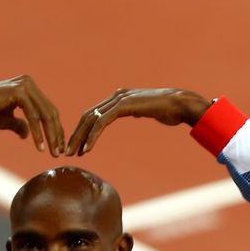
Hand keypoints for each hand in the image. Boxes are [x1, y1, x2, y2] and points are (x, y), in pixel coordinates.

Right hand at [0, 75, 63, 154]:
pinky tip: (40, 147)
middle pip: (50, 113)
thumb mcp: (7, 120)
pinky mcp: (18, 92)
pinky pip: (33, 116)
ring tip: (53, 153)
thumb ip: (21, 124)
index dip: (56, 130)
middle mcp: (29, 83)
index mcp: (28, 88)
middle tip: (60, 153)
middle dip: (57, 135)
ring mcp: (25, 86)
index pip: (48, 110)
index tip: (59, 147)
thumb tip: (27, 134)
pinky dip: (38, 133)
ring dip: (51, 136)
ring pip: (45, 115)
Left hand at [66, 88, 210, 154]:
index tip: (78, 147)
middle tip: (67, 152)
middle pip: (88, 116)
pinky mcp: (123, 105)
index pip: (94, 115)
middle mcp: (116, 96)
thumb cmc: (170, 110)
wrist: (181, 104)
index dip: (83, 131)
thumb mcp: (149, 110)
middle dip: (76, 135)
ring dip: (80, 137)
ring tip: (73, 153)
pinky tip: (87, 148)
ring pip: (91, 119)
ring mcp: (119, 99)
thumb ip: (138, 110)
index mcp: (120, 98)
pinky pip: (102, 122)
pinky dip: (93, 136)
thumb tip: (138, 113)